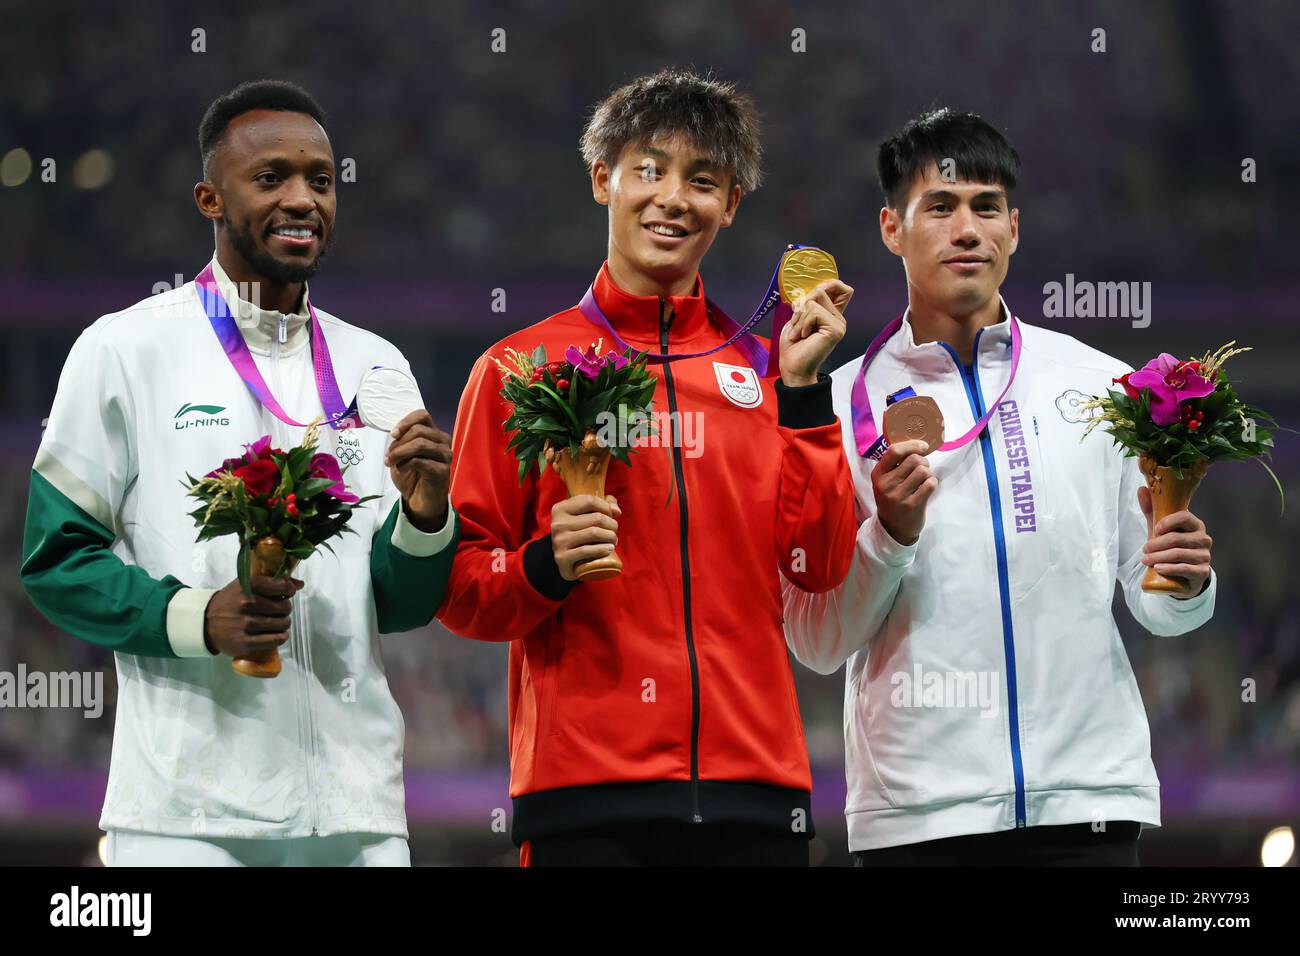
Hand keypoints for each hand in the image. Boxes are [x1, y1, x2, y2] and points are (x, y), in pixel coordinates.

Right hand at [204, 575, 304, 656]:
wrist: (205, 623)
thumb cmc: (230, 601)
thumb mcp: (246, 586)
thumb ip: (273, 582)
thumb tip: (300, 584)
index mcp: (248, 586)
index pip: (282, 586)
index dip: (289, 590)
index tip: (286, 594)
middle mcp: (247, 603)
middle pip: (285, 607)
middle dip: (284, 609)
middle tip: (277, 611)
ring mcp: (246, 624)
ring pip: (283, 624)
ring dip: (283, 624)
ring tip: (276, 623)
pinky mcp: (245, 642)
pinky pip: (276, 640)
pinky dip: (280, 637)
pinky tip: (276, 634)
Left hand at [385, 410, 450, 531]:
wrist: (419, 500)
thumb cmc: (412, 475)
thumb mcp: (402, 454)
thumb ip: (401, 440)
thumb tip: (395, 433)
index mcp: (433, 434)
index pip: (423, 415)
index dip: (406, 421)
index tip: (393, 434)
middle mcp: (442, 441)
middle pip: (419, 430)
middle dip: (399, 442)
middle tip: (389, 455)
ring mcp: (445, 456)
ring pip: (420, 444)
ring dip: (400, 452)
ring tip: (392, 462)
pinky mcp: (443, 471)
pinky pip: (420, 461)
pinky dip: (405, 464)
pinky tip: (401, 470)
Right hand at [551, 494, 620, 581]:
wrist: (562, 560)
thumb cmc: (578, 534)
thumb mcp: (585, 515)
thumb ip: (603, 504)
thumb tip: (616, 511)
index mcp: (561, 509)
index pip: (589, 501)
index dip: (606, 507)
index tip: (611, 516)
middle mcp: (558, 523)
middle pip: (596, 518)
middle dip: (612, 525)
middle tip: (614, 531)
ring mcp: (559, 541)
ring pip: (594, 533)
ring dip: (610, 537)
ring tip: (613, 540)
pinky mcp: (562, 557)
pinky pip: (587, 550)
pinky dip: (602, 549)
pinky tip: (609, 549)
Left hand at [779, 279, 852, 386]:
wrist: (792, 366)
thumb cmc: (793, 346)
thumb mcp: (798, 318)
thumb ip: (808, 302)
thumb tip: (814, 290)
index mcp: (830, 314)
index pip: (841, 288)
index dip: (828, 284)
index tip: (809, 298)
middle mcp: (838, 318)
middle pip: (822, 290)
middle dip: (803, 303)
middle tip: (798, 322)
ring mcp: (839, 323)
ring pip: (815, 300)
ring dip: (800, 317)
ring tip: (799, 333)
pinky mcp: (836, 329)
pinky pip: (814, 311)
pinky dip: (803, 323)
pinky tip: (803, 336)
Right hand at [871, 439, 937, 545]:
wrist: (894, 529)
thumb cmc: (892, 499)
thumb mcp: (885, 482)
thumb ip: (895, 465)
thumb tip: (917, 444)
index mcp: (878, 475)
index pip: (894, 451)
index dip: (912, 445)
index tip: (923, 446)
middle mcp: (885, 485)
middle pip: (914, 459)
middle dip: (923, 462)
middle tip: (922, 469)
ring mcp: (898, 496)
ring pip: (923, 471)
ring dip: (928, 473)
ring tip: (924, 480)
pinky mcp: (912, 505)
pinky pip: (930, 484)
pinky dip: (932, 483)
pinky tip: (927, 489)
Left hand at [1138, 487, 1212, 597]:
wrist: (1183, 573)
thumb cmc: (1171, 547)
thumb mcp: (1161, 529)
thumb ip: (1152, 510)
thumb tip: (1142, 489)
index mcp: (1195, 525)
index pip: (1185, 517)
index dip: (1168, 522)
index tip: (1155, 529)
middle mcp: (1203, 539)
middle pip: (1177, 538)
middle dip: (1156, 544)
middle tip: (1144, 549)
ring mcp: (1204, 556)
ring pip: (1178, 554)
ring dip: (1158, 557)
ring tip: (1145, 560)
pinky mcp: (1202, 572)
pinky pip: (1184, 568)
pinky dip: (1169, 568)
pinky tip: (1158, 568)